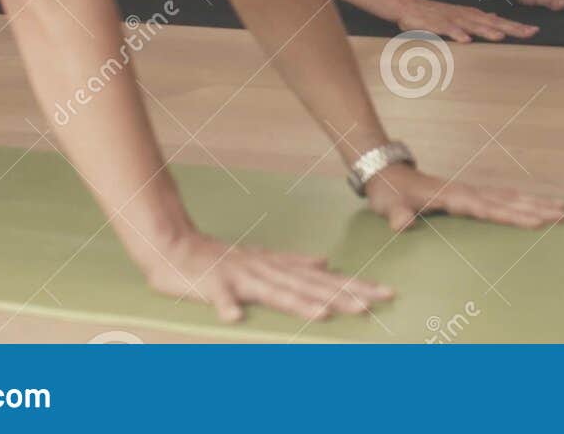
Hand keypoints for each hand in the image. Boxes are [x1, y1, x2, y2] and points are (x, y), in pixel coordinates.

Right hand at [144, 231, 391, 322]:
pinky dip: (226, 305)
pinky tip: (234, 316)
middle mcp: (267, 271)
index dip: (356, 286)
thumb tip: (326, 263)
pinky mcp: (213, 285)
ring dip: (298, 303)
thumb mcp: (263, 260)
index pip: (325, 280)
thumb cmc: (221, 260)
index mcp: (280, 268)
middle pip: (310, 286)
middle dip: (343, 295)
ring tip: (326, 314)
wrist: (176, 247)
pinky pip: (220, 297)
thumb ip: (294, 263)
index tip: (387, 293)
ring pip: (274, 291)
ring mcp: (240, 277)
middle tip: (374, 303)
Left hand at [364, 164, 563, 231]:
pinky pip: (501, 198)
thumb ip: (397, 216)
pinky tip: (535, 206)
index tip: (537, 222)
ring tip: (562, 209)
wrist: (386, 174)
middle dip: (537, 209)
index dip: (513, 217)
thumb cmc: (389, 193)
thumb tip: (402, 225)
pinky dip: (521, 202)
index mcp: (454, 197)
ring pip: (510, 197)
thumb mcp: (389, 205)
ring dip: (536, 204)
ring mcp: (470, 192)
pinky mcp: (469, 195)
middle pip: (508, 201)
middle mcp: (467, 192)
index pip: (489, 209)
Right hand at [397, 0, 538, 42]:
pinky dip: (456, 34)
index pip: (500, 22)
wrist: (406, 6)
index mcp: (473, 16)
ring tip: (502, 37)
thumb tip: (496, 20)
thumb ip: (479, 20)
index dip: (517, 27)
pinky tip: (465, 40)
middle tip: (530, 33)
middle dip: (511, 28)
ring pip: (472, 26)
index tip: (535, 31)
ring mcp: (451, 20)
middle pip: (492, 23)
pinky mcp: (435, 24)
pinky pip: (447, 30)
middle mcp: (466, 16)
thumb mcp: (461, 17)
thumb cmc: (434, 14)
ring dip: (487, 31)